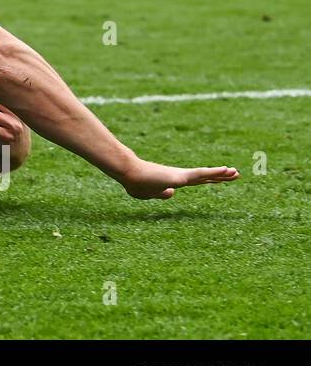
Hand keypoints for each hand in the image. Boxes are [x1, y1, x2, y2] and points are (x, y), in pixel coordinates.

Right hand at [117, 158, 239, 200]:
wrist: (129, 173)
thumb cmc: (136, 183)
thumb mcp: (149, 194)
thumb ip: (161, 194)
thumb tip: (172, 194)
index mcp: (175, 181)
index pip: (198, 180)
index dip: (211, 179)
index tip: (223, 178)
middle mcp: (181, 177)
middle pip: (206, 176)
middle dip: (222, 176)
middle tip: (236, 174)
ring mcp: (182, 176)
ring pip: (206, 174)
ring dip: (222, 174)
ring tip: (236, 172)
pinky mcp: (181, 176)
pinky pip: (202, 174)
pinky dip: (215, 172)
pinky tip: (226, 170)